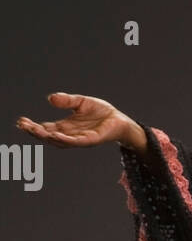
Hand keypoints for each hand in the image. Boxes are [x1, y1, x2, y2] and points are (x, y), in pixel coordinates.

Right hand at [16, 92, 141, 148]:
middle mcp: (70, 135)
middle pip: (49, 136)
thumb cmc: (101, 112)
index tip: (21, 121)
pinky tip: (55, 135)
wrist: (120, 120)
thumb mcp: (81, 102)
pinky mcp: (91, 140)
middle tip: (23, 126)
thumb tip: (50, 98)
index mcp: (66, 126)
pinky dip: (65, 139)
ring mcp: (80, 139)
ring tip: (35, 130)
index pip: (46, 128)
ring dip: (47, 136)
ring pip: (60, 141)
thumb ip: (67, 100)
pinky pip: (76, 141)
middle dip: (35, 132)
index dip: (34, 126)